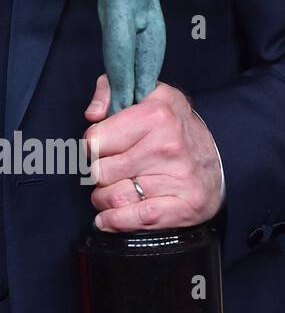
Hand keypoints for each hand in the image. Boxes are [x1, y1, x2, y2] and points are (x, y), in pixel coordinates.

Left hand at [83, 75, 222, 230]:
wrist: (219, 159)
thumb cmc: (174, 127)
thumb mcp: (148, 94)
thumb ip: (111, 90)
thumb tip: (92, 113)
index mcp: (155, 115)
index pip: (94, 140)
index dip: (92, 147)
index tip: (103, 149)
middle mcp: (167, 146)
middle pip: (100, 172)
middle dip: (98, 174)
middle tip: (109, 171)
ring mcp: (177, 178)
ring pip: (113, 197)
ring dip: (103, 199)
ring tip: (110, 191)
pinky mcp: (185, 206)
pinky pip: (136, 218)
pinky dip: (115, 222)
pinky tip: (107, 219)